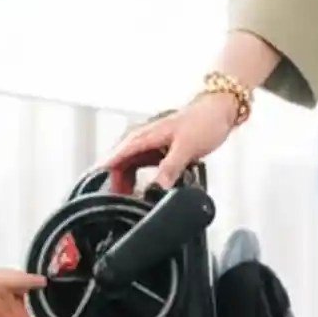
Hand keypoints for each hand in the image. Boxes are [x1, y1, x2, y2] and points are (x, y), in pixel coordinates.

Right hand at [100, 92, 237, 193]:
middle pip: (118, 165)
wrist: (220, 110)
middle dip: (115, 184)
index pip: (114, 158)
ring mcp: (150, 144)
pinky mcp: (158, 150)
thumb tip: (157, 189)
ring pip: (128, 167)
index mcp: (143, 136)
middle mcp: (142, 139)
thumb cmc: (204, 121)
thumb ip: (170, 168)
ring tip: (131, 202)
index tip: (97, 192)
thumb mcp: (186, 148)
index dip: (104, 176)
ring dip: (127, 183)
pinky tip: (146, 190)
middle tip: (120, 205)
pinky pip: (141, 167)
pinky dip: (140, 179)